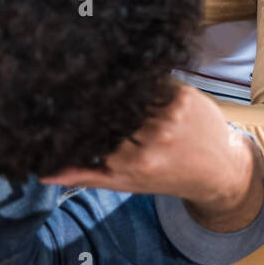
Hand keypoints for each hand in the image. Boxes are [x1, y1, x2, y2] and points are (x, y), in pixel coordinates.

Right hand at [42, 85, 262, 229]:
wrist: (219, 169)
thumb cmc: (168, 176)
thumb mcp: (125, 183)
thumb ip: (85, 175)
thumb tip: (43, 172)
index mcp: (135, 161)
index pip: (95, 131)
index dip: (81, 121)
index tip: (68, 113)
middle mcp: (155, 135)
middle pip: (113, 109)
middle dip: (100, 104)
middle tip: (81, 93)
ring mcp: (173, 112)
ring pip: (132, 93)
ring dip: (121, 91)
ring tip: (109, 88)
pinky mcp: (186, 94)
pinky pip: (154, 82)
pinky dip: (143, 82)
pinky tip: (135, 81)